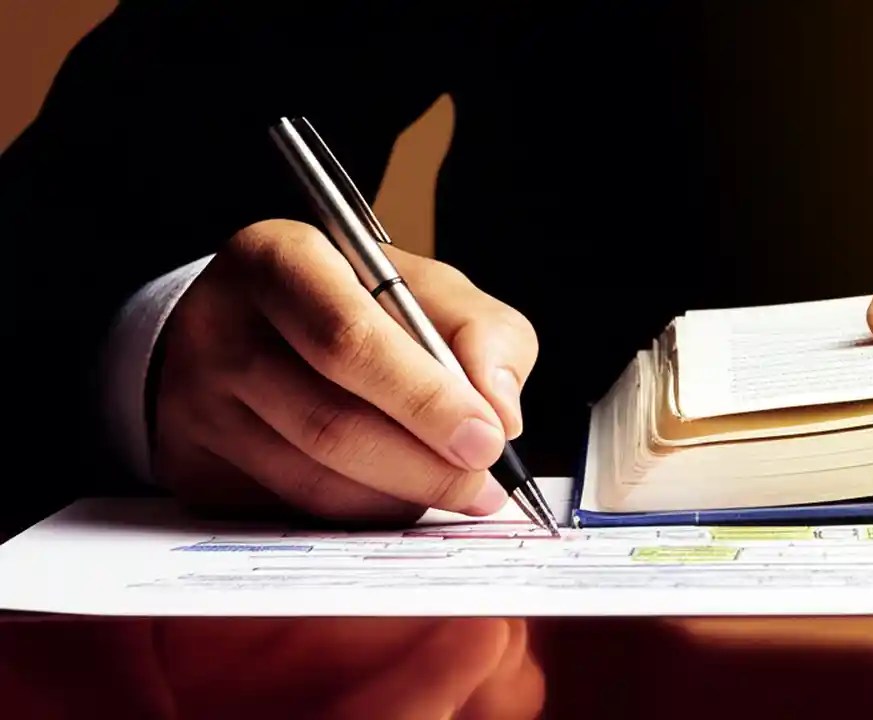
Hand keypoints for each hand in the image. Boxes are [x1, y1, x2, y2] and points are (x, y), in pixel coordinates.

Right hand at [153, 219, 537, 522]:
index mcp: (279, 260)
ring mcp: (196, 404)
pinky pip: (294, 509)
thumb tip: (501, 413)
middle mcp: (221, 329)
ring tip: (456, 491)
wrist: (239, 325)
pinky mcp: (194, 465)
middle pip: (331, 422)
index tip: (489, 439)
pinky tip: (399, 495)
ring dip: (402, 497)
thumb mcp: (421, 286)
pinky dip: (363, 512)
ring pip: (315, 481)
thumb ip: (480, 332)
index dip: (426, 398)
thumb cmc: (348, 301)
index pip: (350, 339)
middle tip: (484, 485)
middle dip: (426, 466)